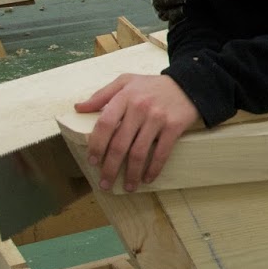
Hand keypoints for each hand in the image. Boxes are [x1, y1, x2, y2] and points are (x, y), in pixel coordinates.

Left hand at [76, 74, 200, 191]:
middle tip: (105, 183)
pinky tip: (147, 178)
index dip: (97, 145)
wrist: (189, 83)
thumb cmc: (153, 85)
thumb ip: (101, 94)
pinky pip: (162, 152)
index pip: (105, 124)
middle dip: (110, 167)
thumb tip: (79, 108)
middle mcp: (140, 108)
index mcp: (125, 97)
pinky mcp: (174, 127)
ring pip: (139, 152)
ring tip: (128, 187)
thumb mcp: (126, 81)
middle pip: (120, 144)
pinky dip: (154, 169)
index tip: (92, 161)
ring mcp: (157, 118)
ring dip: (132, 174)